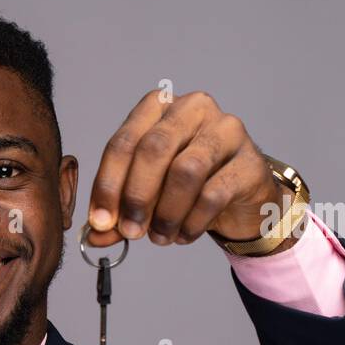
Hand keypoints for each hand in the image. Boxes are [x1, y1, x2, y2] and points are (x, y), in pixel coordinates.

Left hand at [85, 90, 288, 249]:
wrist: (241, 197)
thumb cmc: (188, 186)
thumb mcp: (147, 195)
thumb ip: (119, 212)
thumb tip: (94, 234)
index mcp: (159, 108)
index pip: (123, 142)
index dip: (107, 184)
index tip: (100, 221)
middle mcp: (193, 109)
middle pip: (154, 148)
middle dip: (136, 195)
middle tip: (130, 230)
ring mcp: (226, 131)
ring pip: (185, 170)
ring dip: (166, 212)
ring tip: (160, 236)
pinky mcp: (249, 161)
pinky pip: (213, 194)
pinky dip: (192, 222)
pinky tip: (184, 235)